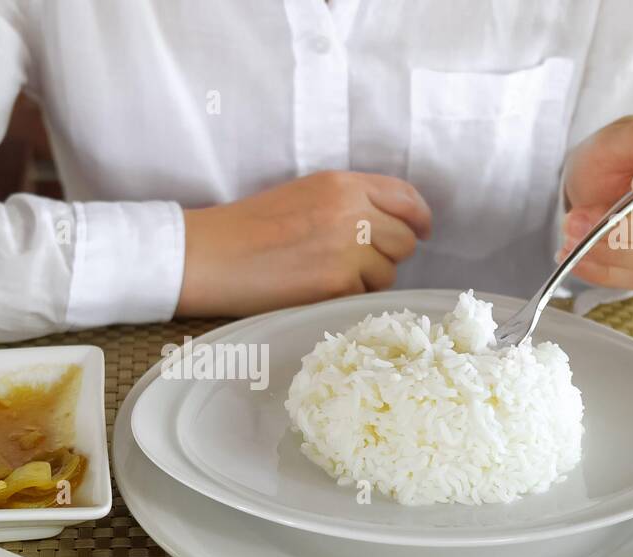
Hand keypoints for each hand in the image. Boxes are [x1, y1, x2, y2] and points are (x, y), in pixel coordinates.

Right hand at [176, 171, 431, 316]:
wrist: (210, 255)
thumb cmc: (246, 228)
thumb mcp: (302, 195)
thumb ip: (347, 202)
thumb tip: (387, 223)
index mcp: (341, 184)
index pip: (405, 197)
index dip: (420, 217)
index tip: (422, 230)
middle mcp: (351, 211)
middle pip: (404, 239)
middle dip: (390, 254)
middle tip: (360, 263)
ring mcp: (347, 248)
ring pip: (387, 272)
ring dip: (368, 279)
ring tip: (328, 276)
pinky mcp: (336, 283)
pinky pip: (363, 295)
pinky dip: (347, 297)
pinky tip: (317, 290)